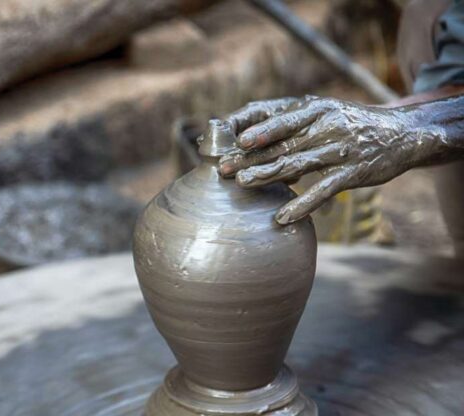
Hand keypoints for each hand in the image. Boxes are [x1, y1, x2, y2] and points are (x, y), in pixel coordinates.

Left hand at [218, 96, 447, 224]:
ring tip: (243, 184)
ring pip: (298, 163)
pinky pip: (322, 190)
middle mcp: (327, 126)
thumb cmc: (350, 125)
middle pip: (282, 143)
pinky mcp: (352, 173)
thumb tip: (251, 144)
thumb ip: (291, 127)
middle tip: (224, 168)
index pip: (281, 119)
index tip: (234, 140)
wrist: (402, 134)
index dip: (257, 130)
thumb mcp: (324, 114)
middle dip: (251, 156)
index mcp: (316, 109)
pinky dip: (302, 205)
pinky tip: (282, 217)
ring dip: (268, 174)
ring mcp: (340, 150)